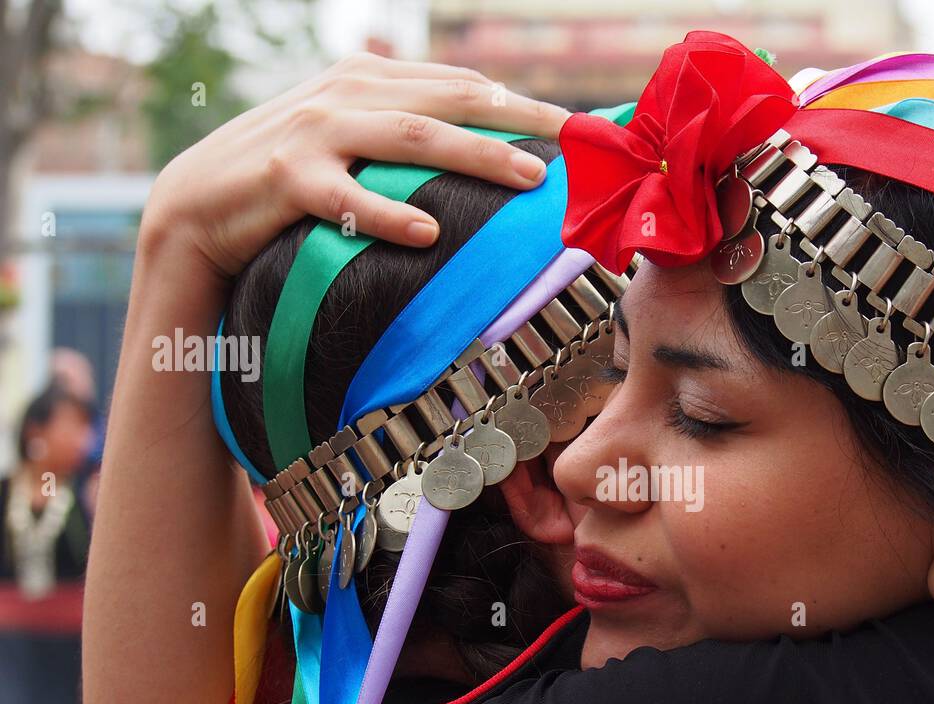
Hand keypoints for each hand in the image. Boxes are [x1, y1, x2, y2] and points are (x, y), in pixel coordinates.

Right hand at [145, 52, 571, 278]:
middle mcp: (347, 94)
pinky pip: (346, 197)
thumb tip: (479, 134)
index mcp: (366, 77)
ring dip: (474, 155)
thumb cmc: (288, 174)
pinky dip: (387, 213)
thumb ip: (402, 124)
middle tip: (572, 142)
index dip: (516, 101)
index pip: (457, 84)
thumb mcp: (347, 133)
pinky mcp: (287, 179)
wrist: (198, 202)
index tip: (571, 125)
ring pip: (412, 136)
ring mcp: (316, 132)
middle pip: (448, 100)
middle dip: (516, 118)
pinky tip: (427, 232)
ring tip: (526, 180)